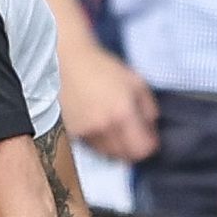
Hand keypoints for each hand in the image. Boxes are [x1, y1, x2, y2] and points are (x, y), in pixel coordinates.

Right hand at [60, 43, 158, 161]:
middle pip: (125, 155)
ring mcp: (84, 131)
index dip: (149, 145)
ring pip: (107, 153)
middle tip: (130, 131)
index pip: (143, 149)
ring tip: (110, 125)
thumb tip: (150, 129)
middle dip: (131, 146)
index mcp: (122, 112)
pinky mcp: (70, 131)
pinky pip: (90, 146)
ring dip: (113, 144)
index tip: (147, 136)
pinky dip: (96, 139)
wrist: (66, 61)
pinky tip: (94, 122)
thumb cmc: (102, 68)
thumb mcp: (136, 82)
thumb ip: (150, 109)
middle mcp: (103, 126)